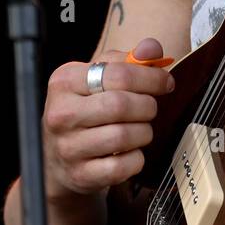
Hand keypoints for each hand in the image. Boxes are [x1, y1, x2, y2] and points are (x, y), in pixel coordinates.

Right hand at [42, 37, 175, 199]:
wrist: (58, 159)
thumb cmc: (86, 109)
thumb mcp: (98, 77)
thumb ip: (126, 60)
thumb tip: (151, 49)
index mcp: (64, 82)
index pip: (118, 74)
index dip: (151, 77)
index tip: (166, 82)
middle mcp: (61, 114)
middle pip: (121, 105)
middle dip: (147, 106)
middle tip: (150, 108)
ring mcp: (68, 147)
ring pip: (123, 136)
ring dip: (144, 132)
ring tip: (140, 129)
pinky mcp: (80, 175)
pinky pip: (122, 166)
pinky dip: (136, 159)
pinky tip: (131, 151)